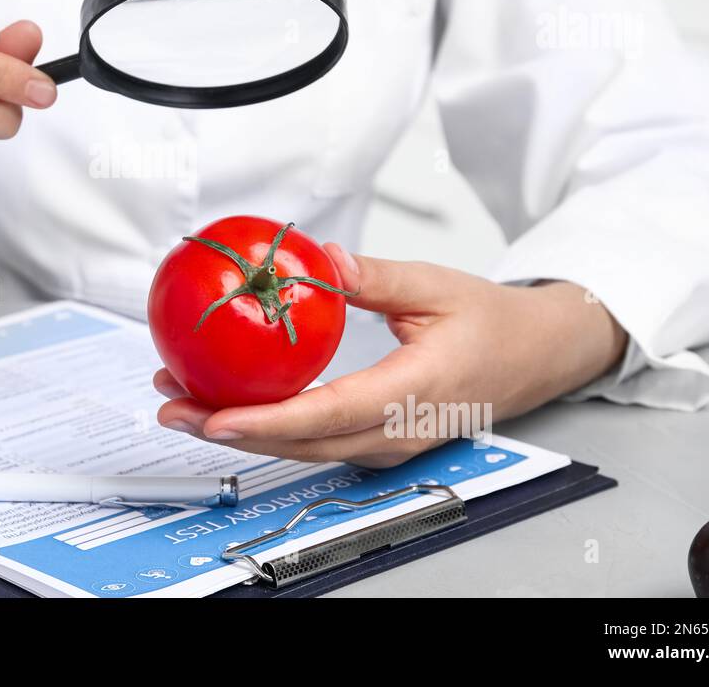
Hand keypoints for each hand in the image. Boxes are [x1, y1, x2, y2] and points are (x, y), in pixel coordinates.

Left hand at [155, 246, 627, 466]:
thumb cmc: (493, 323)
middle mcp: (397, 429)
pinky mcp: (379, 440)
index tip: (215, 416)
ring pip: (304, 449)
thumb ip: (378, 277)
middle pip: (302, 443)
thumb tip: (323, 259)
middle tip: (172, 407)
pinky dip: (270, 429)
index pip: (328, 415)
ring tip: (184, 404)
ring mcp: (389, 442)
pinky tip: (233, 406)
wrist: (535, 355)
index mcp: (414, 390)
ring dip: (242, 431)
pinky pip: (318, 442)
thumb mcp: (438, 285)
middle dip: (229, 431)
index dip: (266, 421)